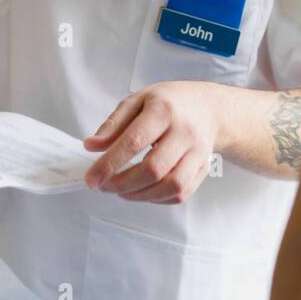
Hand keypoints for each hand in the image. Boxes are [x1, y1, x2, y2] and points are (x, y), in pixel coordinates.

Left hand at [82, 81, 229, 203]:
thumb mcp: (138, 100)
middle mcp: (184, 132)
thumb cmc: (170, 103)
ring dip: (141, 195)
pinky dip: (158, 199)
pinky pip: (181, 193)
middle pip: (153, 169)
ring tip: (122, 191)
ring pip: (171, 185)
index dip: (110, 163)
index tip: (91, 178)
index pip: (134, 141)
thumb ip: (113, 124)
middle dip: (122, 184)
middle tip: (104, 186)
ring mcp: (198, 152)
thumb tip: (91, 146)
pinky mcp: (204, 168)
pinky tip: (144, 191)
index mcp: (164, 111)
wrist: (209, 108)